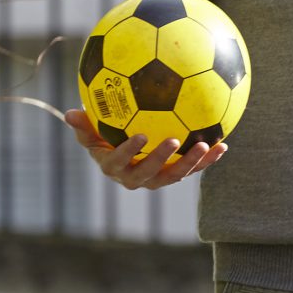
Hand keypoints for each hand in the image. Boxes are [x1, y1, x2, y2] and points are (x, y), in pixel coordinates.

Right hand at [64, 108, 227, 189]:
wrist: (126, 149)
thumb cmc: (103, 135)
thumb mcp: (90, 131)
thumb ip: (83, 125)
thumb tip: (70, 113)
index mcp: (114, 167)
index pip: (119, 162)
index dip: (128, 152)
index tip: (138, 135)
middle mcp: (136, 177)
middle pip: (150, 173)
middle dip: (162, 159)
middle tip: (172, 140)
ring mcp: (158, 178)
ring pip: (176, 175)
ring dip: (192, 162)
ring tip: (205, 146)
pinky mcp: (176, 174)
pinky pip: (193, 168)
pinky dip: (208, 159)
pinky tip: (223, 145)